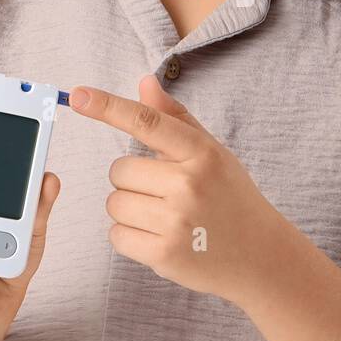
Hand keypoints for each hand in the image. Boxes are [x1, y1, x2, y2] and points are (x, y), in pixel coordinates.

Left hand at [68, 74, 296, 306]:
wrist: (261, 256)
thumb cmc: (231, 197)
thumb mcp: (212, 153)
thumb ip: (174, 119)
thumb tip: (144, 83)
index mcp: (202, 153)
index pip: (147, 122)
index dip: (109, 107)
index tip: (78, 95)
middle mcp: (189, 184)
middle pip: (119, 169)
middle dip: (133, 180)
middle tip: (166, 193)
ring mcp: (176, 221)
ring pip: (114, 202)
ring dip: (130, 208)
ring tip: (165, 216)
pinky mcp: (164, 254)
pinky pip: (116, 235)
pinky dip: (130, 236)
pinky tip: (160, 237)